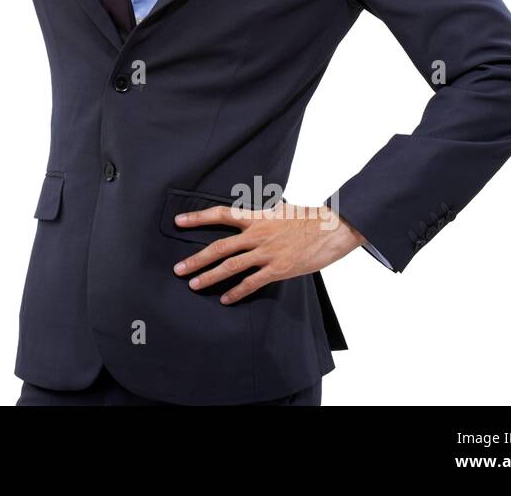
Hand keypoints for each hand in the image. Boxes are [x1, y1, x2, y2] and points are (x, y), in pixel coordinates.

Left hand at [171, 202, 365, 303]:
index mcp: (257, 217)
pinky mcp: (278, 269)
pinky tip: (225, 299)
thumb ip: (262, 219)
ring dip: (210, 276)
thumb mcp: (280, 212)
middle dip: (196, 259)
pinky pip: (252, 283)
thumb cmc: (309, 219)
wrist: (332, 228)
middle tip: (178, 269)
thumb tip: (250, 223)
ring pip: (231, 266)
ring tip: (194, 285)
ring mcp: (267, 252)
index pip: (221, 214)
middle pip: (219, 247)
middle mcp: (257, 234)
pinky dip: (236, 291)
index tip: (178, 221)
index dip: (198, 218)